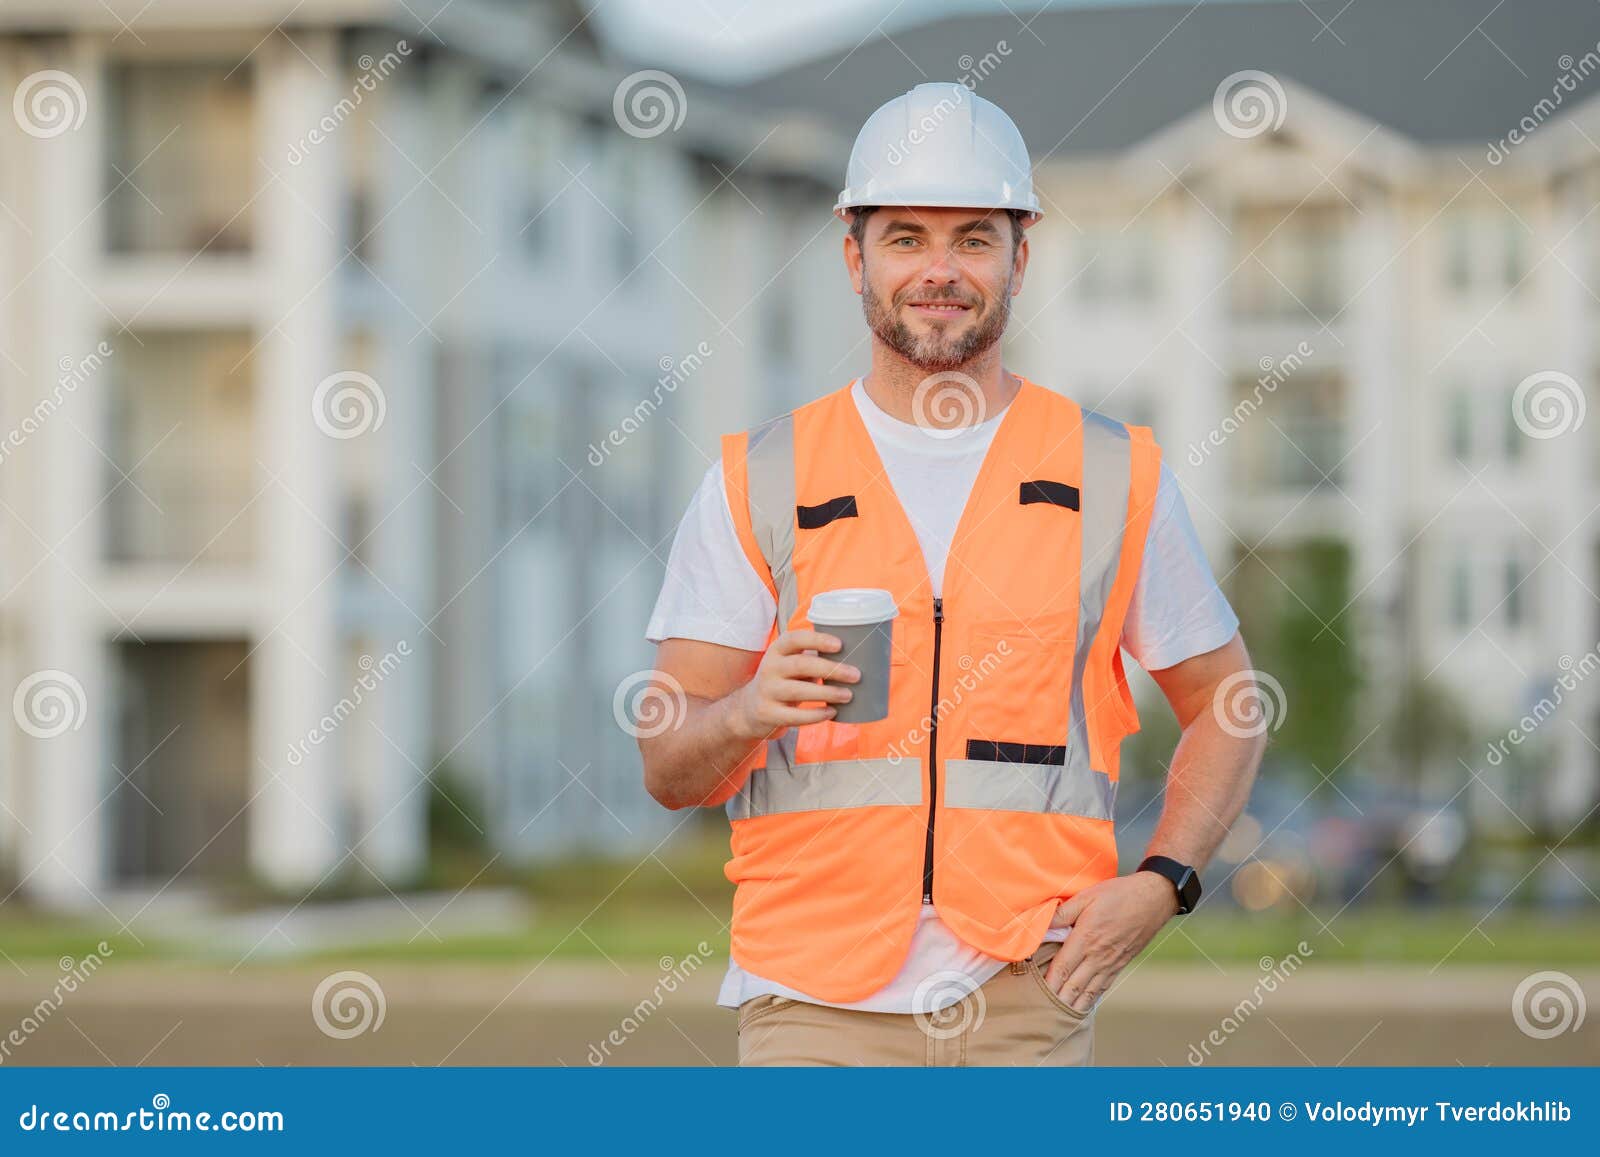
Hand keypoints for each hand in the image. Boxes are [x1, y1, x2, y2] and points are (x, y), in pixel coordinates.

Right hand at [728, 629, 858, 741]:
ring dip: (827, 693)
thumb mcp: (790, 664)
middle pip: (800, 665)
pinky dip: (815, 715)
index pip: (795, 638)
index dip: (817, 640)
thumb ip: (813, 660)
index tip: (840, 645)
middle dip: (831, 669)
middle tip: (856, 675)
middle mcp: (769, 668)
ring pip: (798, 690)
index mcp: (777, 650)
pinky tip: (832, 712)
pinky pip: (794, 715)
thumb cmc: (783, 681)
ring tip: (848, 695)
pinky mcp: (768, 713)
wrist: (750, 708)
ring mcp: (767, 691)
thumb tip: (855, 659)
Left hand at [1042, 872, 1179, 1013]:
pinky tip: (1083, 1005)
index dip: (1048, 983)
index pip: (1062, 968)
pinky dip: (1091, 999)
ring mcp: (1111, 963)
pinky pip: (1103, 986)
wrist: (1154, 900)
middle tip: (1042, 1013)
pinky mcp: (1120, 964)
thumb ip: (1062, 913)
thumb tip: (1040, 924)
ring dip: (1073, 1005)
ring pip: (1088, 991)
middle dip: (1057, 1000)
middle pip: (1073, 985)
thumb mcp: (1086, 896)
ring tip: (1059, 1018)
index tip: (1034, 994)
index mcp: (1086, 939)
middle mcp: (1098, 956)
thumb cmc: (1119, 895)